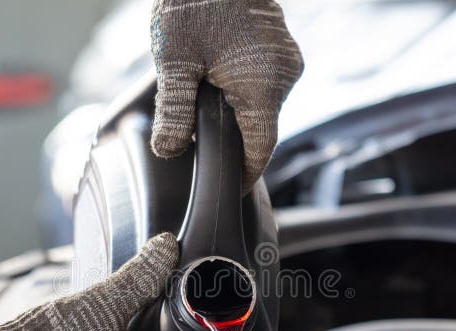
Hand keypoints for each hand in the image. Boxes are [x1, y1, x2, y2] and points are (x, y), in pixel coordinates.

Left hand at [150, 0, 303, 193]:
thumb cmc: (194, 1)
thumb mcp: (174, 60)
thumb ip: (174, 110)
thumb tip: (169, 150)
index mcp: (263, 85)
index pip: (261, 148)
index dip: (245, 173)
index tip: (230, 187)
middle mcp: (284, 76)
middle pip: (260, 127)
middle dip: (231, 137)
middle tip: (198, 138)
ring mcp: (286, 60)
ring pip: (261, 105)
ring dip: (234, 110)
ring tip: (202, 99)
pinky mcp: (280, 50)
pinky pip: (263, 84)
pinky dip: (241, 91)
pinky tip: (215, 80)